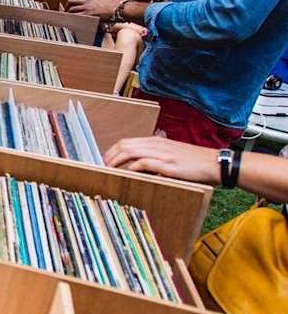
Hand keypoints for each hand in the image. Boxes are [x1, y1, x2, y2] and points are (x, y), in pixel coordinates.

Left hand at [66, 0, 121, 19]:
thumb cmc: (117, 7)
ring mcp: (88, 7)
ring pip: (72, 9)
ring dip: (67, 14)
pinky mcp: (90, 13)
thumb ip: (101, 5)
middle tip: (64, 14)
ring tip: (65, 19)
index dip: (71, 5)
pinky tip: (70, 22)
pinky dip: (72, 18)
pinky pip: (77, 15)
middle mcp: (88, 2)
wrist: (121, 8)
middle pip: (71, 2)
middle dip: (66, 8)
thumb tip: (100, 12)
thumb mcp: (106, 3)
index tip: (68, 9)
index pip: (78, 0)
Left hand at [105, 136, 220, 183]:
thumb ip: (155, 157)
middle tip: (99, 166)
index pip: (126, 142)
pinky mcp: (167, 164)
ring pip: (130, 152)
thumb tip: (137, 166)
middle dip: (109, 155)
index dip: (112, 150)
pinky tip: (125, 173)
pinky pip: (144, 163)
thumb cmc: (194, 162)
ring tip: (106, 169)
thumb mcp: (171, 155)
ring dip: (116, 161)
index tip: (103, 159)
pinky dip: (131, 167)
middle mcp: (156, 144)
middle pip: (124, 145)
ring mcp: (161, 153)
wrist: (214, 163)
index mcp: (155, 141)